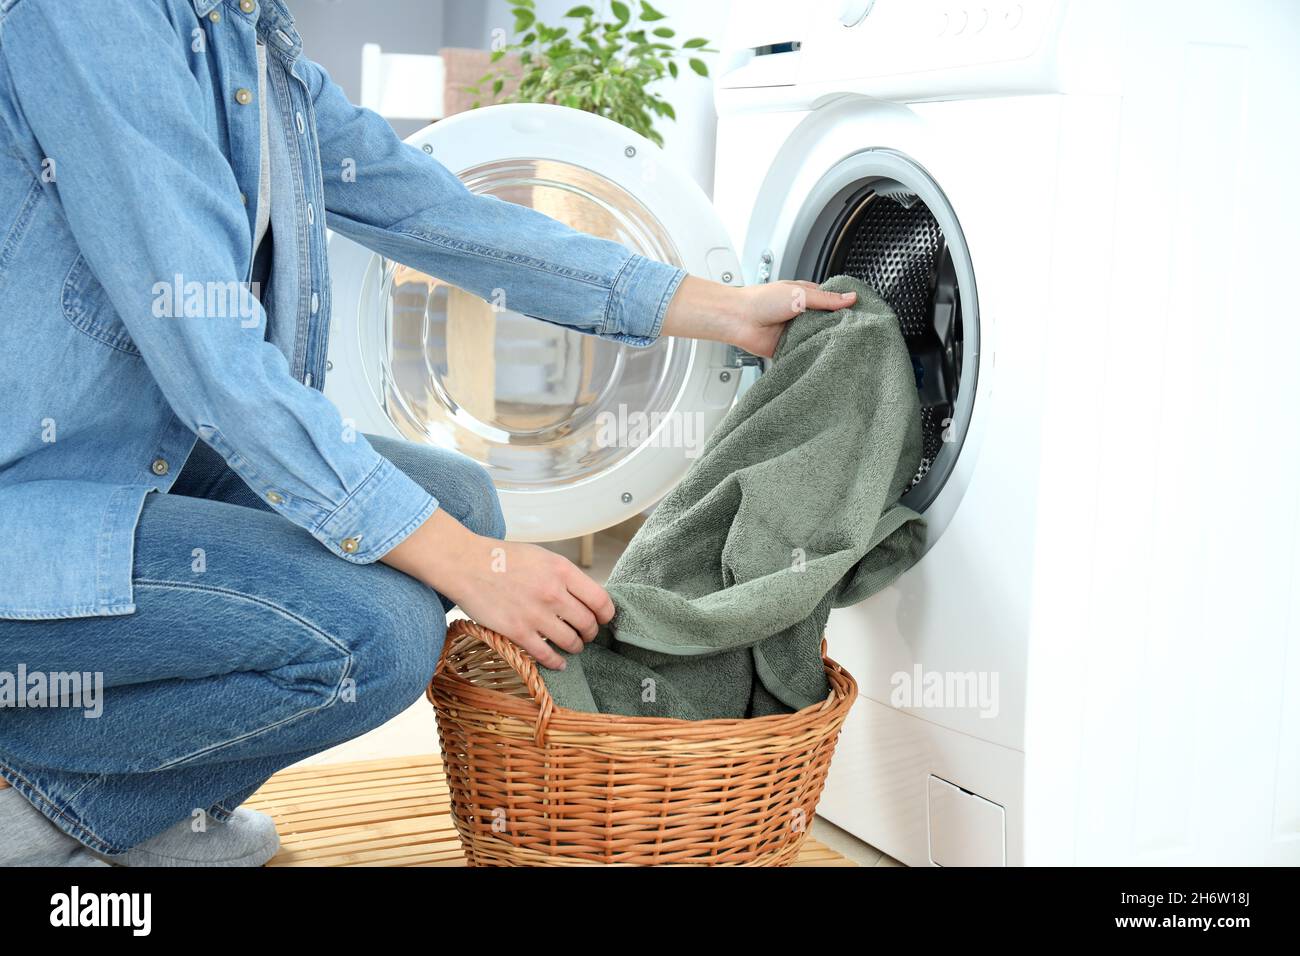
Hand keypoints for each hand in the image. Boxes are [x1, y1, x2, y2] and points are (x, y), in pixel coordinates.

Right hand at [381, 509, 613, 669]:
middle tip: (587, 634)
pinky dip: (557, 662)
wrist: (466, 564)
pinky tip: (559, 663)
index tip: (602, 618)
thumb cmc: (503, 558)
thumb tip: (585, 595)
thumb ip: (564, 575)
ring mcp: (536, 614)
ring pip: (572, 642)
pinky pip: (547, 655)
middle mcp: (554, 592)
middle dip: (591, 633)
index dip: (606, 614)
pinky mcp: (518, 631)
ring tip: (573, 646)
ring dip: (576, 647)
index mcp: (562, 570)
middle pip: (588, 624)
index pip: (600, 600)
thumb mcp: (542, 556)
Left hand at [661, 276, 856, 357]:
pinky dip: (811, 355)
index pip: (832, 303)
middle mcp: (802, 315)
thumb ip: (826, 299)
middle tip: (855, 335)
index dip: (845, 310)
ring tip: (841, 347)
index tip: (861, 316)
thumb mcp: (799, 294)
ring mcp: (796, 333)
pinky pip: (804, 353)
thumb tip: (851, 298)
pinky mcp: (789, 349)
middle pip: (827, 323)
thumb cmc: (761, 300)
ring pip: (817, 340)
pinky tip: (822, 357)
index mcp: (806, 297)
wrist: (738, 319)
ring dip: (824, 343)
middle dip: (837, 329)